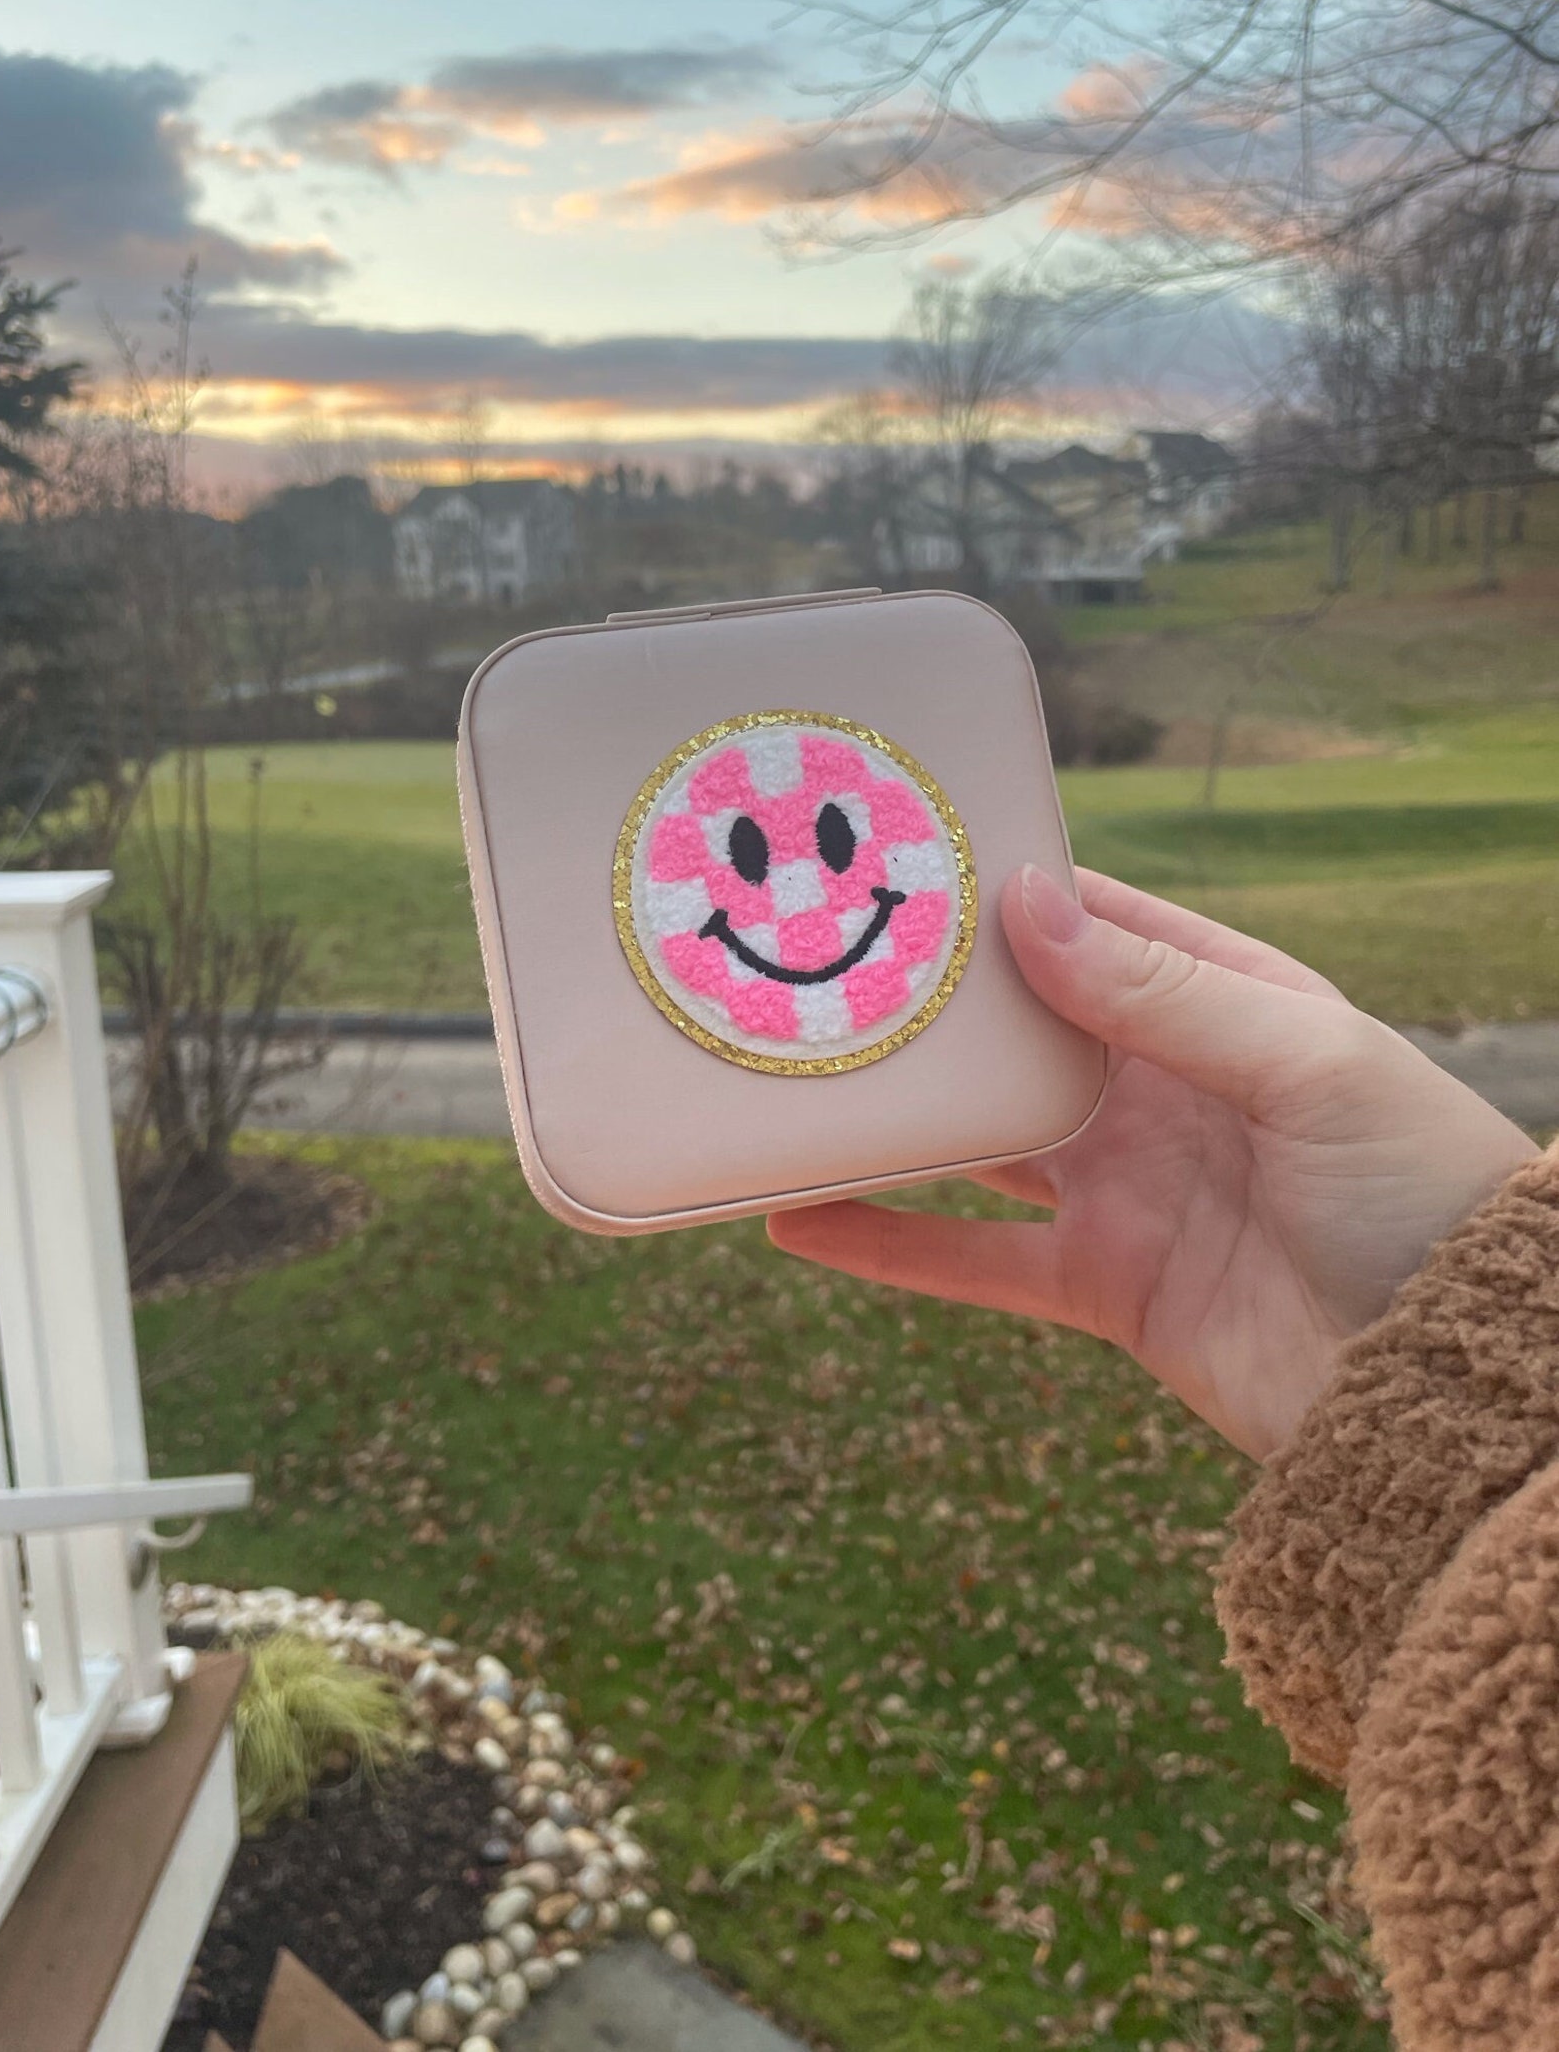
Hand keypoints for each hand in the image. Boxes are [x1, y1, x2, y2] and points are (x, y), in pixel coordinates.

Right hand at [768, 866, 1537, 1459]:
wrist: (1456, 1377)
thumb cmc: (1420, 1190)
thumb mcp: (1306, 1065)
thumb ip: (1163, 994)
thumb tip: (1025, 908)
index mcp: (1229, 1005)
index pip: (1101, 926)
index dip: (1011, 895)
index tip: (906, 864)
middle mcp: (1166, 1087)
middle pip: (1023, 1030)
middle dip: (932, 1004)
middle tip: (817, 965)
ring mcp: (1130, 1187)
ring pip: (984, 1140)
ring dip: (896, 1118)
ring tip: (788, 1084)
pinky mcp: (1104, 1285)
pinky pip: (975, 1259)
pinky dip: (889, 1241)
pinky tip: (799, 1219)